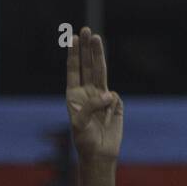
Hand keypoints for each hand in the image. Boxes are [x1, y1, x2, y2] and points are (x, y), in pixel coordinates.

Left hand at [66, 27, 122, 163]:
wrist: (99, 155)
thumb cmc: (85, 140)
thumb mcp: (81, 123)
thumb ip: (92, 106)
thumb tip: (110, 93)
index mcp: (74, 96)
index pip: (74, 71)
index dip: (74, 55)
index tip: (72, 39)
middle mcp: (87, 93)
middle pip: (88, 66)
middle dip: (87, 48)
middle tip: (86, 30)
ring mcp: (101, 97)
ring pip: (101, 72)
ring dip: (99, 55)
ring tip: (97, 38)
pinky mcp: (114, 104)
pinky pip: (114, 97)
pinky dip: (111, 104)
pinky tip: (107, 116)